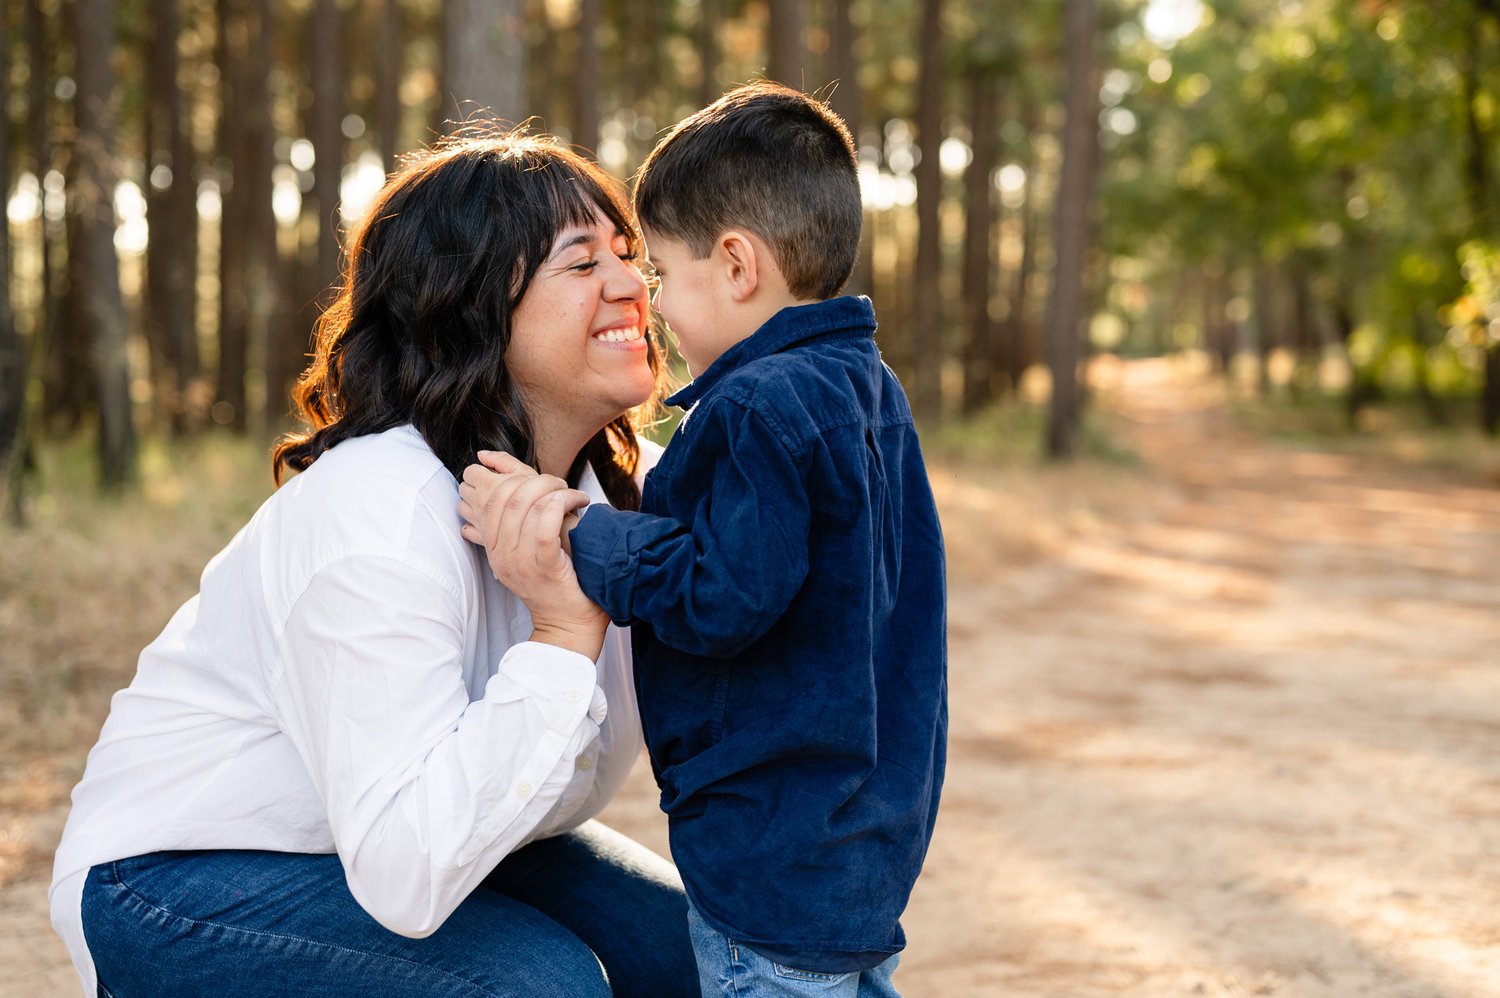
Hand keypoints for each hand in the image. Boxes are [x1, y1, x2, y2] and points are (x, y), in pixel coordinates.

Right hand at [457, 453, 606, 659]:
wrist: (569, 626)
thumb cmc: (556, 584)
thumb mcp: (525, 555)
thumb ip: (514, 527)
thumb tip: (505, 499)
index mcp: (494, 551)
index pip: (490, 500)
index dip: (509, 477)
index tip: (536, 477)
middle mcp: (503, 556)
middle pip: (506, 499)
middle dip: (534, 479)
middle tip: (558, 482)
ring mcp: (522, 563)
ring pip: (526, 508)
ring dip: (553, 489)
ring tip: (571, 492)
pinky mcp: (545, 568)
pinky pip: (544, 527)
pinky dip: (559, 505)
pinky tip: (574, 501)